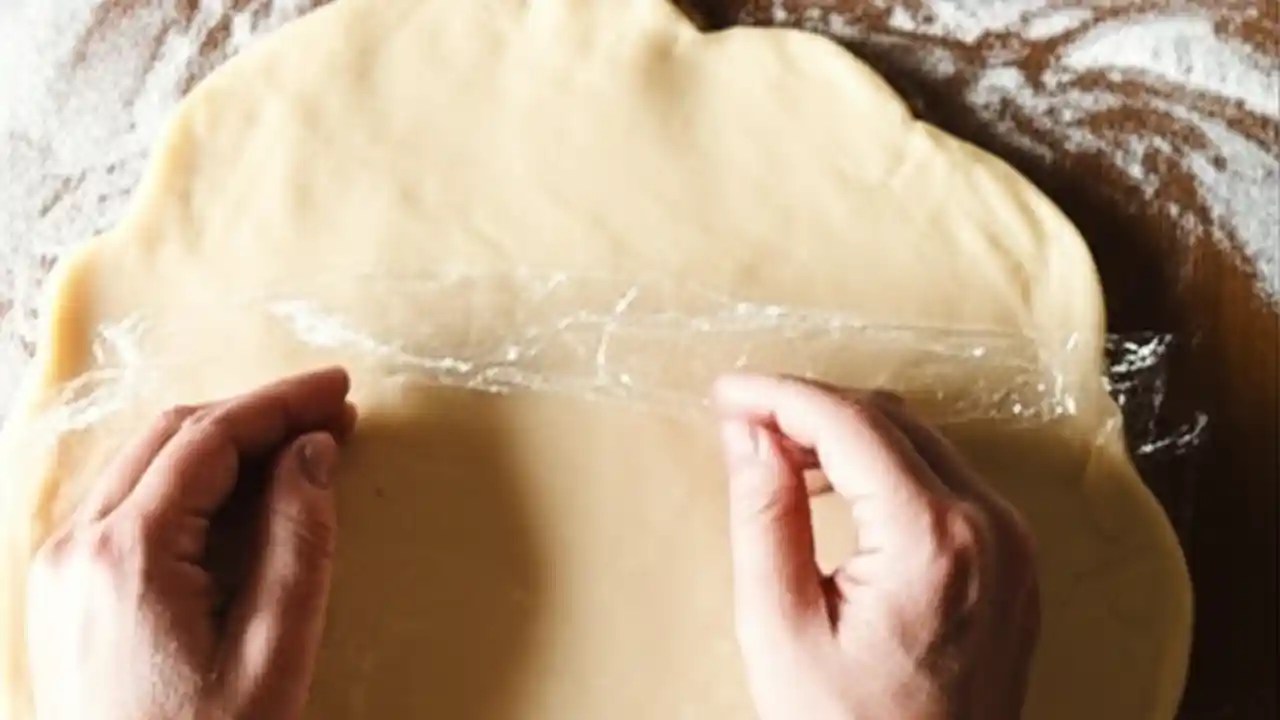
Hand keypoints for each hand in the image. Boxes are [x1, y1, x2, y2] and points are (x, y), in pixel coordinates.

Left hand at [27, 368, 356, 719]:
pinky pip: (123, 499)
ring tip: (294, 444)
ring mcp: (61, 567)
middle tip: (330, 413)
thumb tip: (311, 452)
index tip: (341, 390)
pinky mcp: (64, 592)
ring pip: (142, 461)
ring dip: (220, 439)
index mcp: (129, 554)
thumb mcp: (272, 657)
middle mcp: (79, 544)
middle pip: (171, 435)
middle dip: (255, 413)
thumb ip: (296, 545)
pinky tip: (232, 490)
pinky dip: (185, 476)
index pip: (211, 439)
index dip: (281, 403)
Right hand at [713, 374, 1038, 719]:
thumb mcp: (781, 630)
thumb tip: (749, 431)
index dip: (780, 395)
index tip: (725, 392)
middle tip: (741, 424)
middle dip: (810, 409)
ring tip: (778, 458)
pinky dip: (886, 468)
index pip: (851, 423)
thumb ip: (765, 517)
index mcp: (934, 540)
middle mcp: (992, 528)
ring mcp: (1013, 547)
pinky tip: (837, 492)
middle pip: (891, 419)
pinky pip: (947, 482)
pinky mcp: (1014, 566)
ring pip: (922, 443)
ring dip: (847, 434)